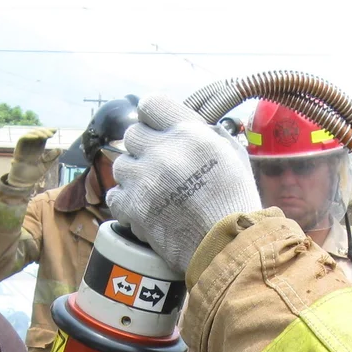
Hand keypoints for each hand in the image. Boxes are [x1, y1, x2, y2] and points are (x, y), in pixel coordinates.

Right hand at [8, 128, 58, 188]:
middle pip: (37, 133)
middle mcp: (31, 146)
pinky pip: (22, 140)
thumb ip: (52, 157)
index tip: (55, 130)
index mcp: (38, 149)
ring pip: (30, 134)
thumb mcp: (46, 165)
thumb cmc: (34, 175)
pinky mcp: (18, 150)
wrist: (24, 182)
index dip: (48, 132)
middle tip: (51, 134)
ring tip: (45, 136)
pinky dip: (29, 136)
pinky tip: (36, 137)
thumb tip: (60, 149)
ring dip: (38, 133)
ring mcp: (24, 147)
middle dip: (44, 131)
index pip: (43, 137)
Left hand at [107, 95, 261, 275]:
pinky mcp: (133, 208)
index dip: (153, 117)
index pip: (150, 104)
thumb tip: (195, 127)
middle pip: (132, 134)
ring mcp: (144, 180)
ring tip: (151, 189)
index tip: (157, 129)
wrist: (229, 246)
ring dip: (133, 175)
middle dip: (144, 148)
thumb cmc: (236, 203)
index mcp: (189, 133)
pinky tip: (142, 208)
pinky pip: (114, 195)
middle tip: (158, 165)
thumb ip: (210, 135)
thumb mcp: (233, 155)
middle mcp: (163, 151)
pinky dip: (125, 202)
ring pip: (120, 165)